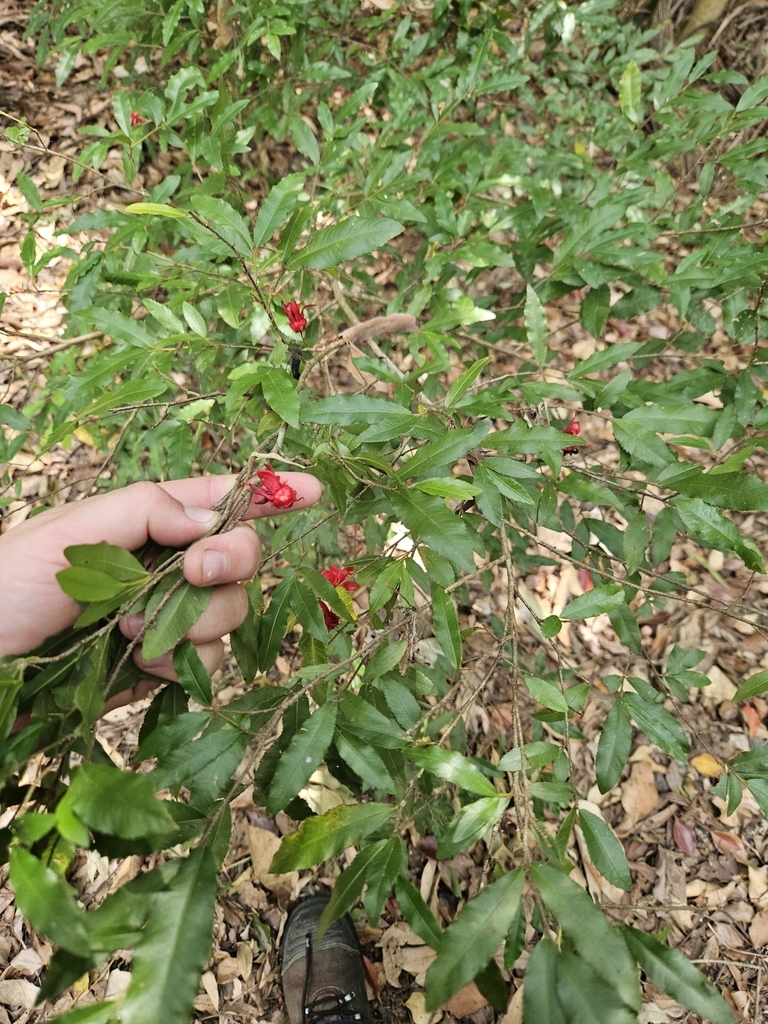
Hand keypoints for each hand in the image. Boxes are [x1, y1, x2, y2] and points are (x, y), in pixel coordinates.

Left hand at [0, 473, 321, 713]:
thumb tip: (211, 519)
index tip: (311, 490)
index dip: (268, 491)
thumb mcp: (70, 532)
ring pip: (230, 613)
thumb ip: (144, 511)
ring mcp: (167, 619)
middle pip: (239, 558)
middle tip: (194, 571)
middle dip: (230, 561)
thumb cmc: (8, 586)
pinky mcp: (163, 668)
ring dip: (195, 621)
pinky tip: (142, 662)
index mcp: (145, 521)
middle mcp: (165, 567)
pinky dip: (183, 663)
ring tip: (134, 628)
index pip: (217, 498)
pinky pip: (207, 663)